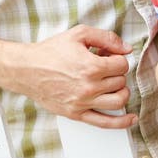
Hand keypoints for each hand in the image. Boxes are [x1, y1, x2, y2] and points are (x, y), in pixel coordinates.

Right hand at [8, 25, 135, 127]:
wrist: (26, 69)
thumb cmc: (51, 51)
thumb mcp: (79, 34)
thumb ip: (107, 38)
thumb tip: (127, 48)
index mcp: (91, 67)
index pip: (122, 65)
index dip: (118, 58)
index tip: (109, 57)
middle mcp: (89, 87)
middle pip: (120, 82)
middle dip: (117, 72)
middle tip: (106, 67)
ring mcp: (83, 103)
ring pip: (118, 101)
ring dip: (121, 91)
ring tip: (112, 84)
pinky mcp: (76, 114)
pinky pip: (104, 123)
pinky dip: (121, 122)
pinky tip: (131, 118)